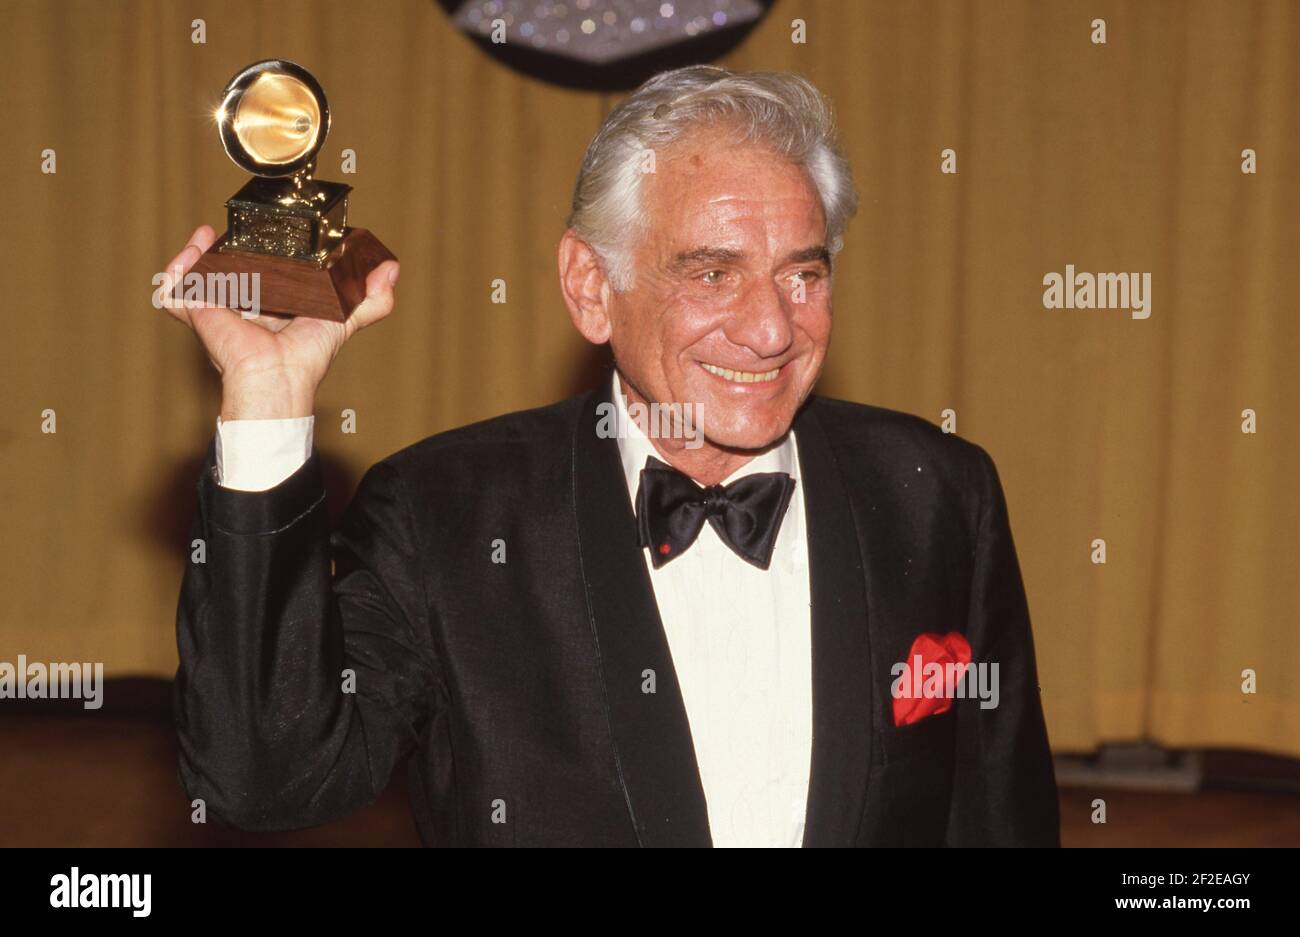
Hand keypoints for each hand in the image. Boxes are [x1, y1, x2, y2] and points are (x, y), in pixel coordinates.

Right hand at [158, 225, 398, 419]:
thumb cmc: (308, 356)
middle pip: (230, 276)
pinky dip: (177, 271)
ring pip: (200, 279)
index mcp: (275, 310)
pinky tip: (191, 250)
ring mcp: (219, 313)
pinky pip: (177, 291)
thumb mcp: (346, 319)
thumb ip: (370, 298)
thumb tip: (391, 269)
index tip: (266, 233)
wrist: (278, 375)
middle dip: (225, 253)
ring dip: (197, 255)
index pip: (266, 278)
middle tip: (230, 231)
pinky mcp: (199, 314)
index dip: (262, 256)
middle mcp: (245, 311)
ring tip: (205, 235)